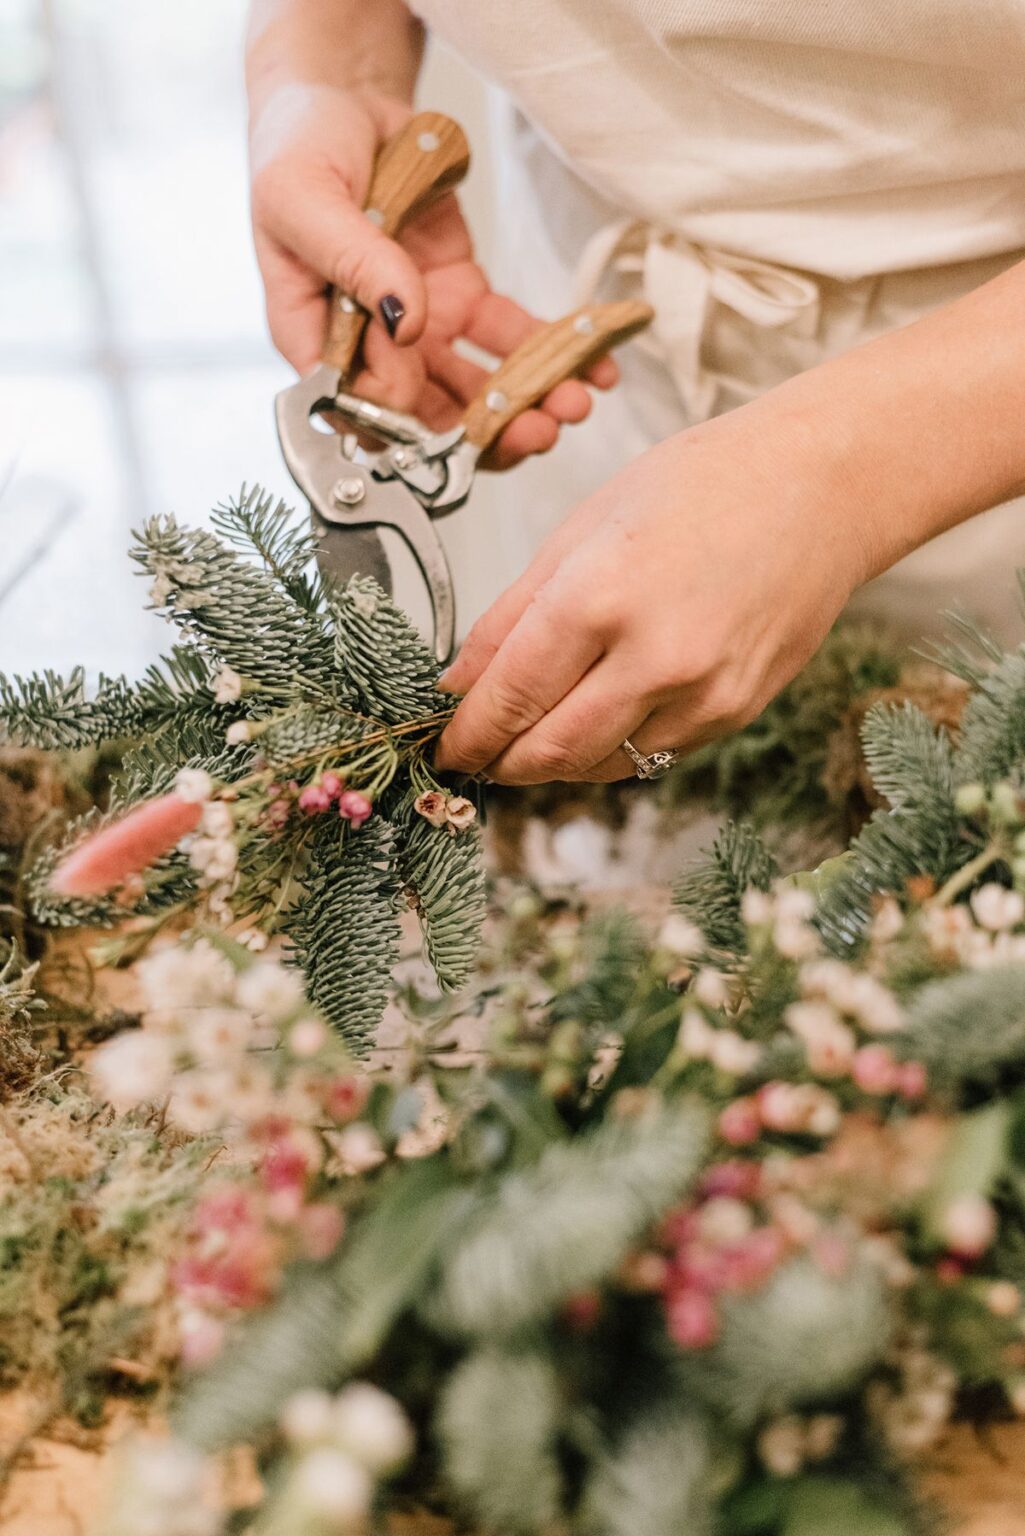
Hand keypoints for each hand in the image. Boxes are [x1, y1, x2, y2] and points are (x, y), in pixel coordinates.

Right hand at [249, 84, 616, 466]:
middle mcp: (371, 347)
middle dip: (489, 434)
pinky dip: (552, 355)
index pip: (363, 410)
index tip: (463, 430)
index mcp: (317, 339)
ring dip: (527, 404)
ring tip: (575, 404)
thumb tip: (404, 322)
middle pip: (430, 416)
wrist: (345, 98)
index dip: (413, 432)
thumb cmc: (300, 146)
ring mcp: (421, 327)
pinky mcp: (463, 299)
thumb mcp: (304, 197)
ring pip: (477, 390)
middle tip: (539, 431)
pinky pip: (509, 339)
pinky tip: (595, 369)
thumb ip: (352, 260)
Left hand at [434, 400, 876, 782]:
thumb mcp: (583, 528)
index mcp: (600, 596)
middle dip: (501, 761)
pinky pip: (652, 755)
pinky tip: (596, 722)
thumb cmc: (704, 485)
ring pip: (600, 765)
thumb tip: (458, 682)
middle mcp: (654, 657)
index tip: (444, 745)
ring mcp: (703, 693)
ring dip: (552, 763)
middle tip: (476, 754)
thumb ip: (512, 615)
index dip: (466, 733)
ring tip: (529, 739)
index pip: (508, 697)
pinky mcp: (737, 713)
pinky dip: (610, 751)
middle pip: (548, 750)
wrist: (823, 488)